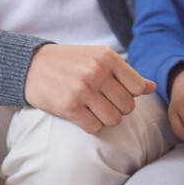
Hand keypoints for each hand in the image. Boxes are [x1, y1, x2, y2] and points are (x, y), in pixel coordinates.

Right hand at [23, 44, 154, 134]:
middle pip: (128, 107)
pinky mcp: (70, 107)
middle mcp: (97, 72)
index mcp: (107, 57)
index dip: (130, 94)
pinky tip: (82, 114)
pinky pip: (95, 127)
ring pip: (114, 119)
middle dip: (118, 108)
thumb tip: (151, 87)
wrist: (31, 65)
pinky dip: (91, 124)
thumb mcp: (98, 57)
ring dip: (105, 118)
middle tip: (103, 102)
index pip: (138, 87)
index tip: (117, 92)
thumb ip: (125, 73)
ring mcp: (83, 90)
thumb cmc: (70, 62)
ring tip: (93, 108)